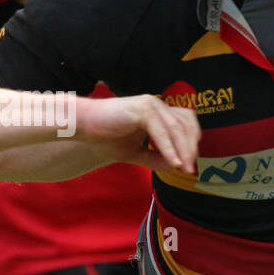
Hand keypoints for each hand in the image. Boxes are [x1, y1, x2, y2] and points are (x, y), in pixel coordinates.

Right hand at [76, 95, 199, 174]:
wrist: (82, 127)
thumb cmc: (104, 137)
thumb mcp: (135, 153)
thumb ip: (155, 158)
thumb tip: (177, 166)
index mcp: (157, 112)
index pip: (185, 124)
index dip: (191, 143)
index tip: (189, 165)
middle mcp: (157, 105)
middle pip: (186, 124)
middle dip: (191, 148)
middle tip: (191, 169)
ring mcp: (151, 104)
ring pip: (177, 128)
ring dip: (184, 150)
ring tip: (184, 168)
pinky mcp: (143, 109)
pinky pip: (162, 131)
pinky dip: (169, 148)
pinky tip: (174, 163)